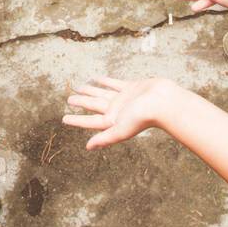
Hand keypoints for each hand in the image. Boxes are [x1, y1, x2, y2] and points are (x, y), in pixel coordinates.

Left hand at [64, 76, 182, 149]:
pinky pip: (114, 83)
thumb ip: (105, 138)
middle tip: (69, 99)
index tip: (63, 119)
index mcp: (113, 121)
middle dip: (82, 102)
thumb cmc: (144, 118)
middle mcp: (117, 110)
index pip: (90, 121)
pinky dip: (105, 81)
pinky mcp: (131, 87)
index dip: (77, 120)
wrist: (163, 102)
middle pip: (94, 105)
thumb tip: (88, 147)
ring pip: (102, 93)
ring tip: (79, 87)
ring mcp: (123, 98)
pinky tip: (97, 78)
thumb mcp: (121, 129)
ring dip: (90, 90)